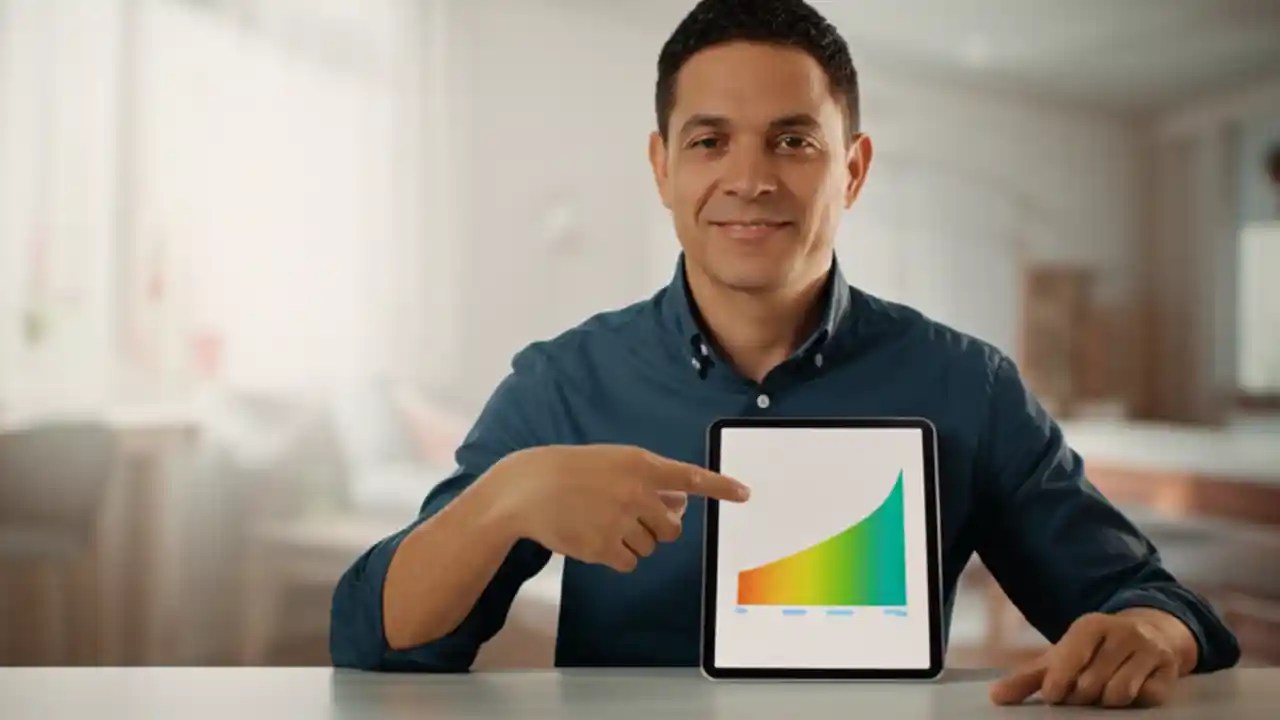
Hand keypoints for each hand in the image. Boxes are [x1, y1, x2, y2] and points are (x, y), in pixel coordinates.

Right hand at [485, 444, 749, 571]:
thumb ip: (648, 480)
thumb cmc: (572, 471)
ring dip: (633, 541)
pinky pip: (630, 562)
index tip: (744, 493)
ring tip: (602, 522)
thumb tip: (678, 503)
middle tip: (632, 518)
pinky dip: (618, 557)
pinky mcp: (604, 546)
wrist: (527, 488)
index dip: (719, 486)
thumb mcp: (614, 462)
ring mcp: (620, 520)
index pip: (689, 477)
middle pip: (672, 527)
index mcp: (640, 465)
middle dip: (658, 528)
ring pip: (650, 546)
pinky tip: (596, 539)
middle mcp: (635, 492)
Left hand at [989, 611, 1187, 707]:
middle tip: (1083, 694)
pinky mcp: (1169, 669)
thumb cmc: (1094, 652)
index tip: (1055, 695)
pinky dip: (1134, 703)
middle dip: (1082, 697)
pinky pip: (1145, 699)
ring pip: (1119, 694)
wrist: (1149, 635)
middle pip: (1091, 684)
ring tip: (1104, 693)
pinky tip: (1132, 691)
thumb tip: (995, 698)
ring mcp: (1148, 649)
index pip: (1067, 661)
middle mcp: (1121, 632)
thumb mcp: (1061, 658)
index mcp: (1089, 625)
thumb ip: (1029, 678)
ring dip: (1107, 703)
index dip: (1058, 685)